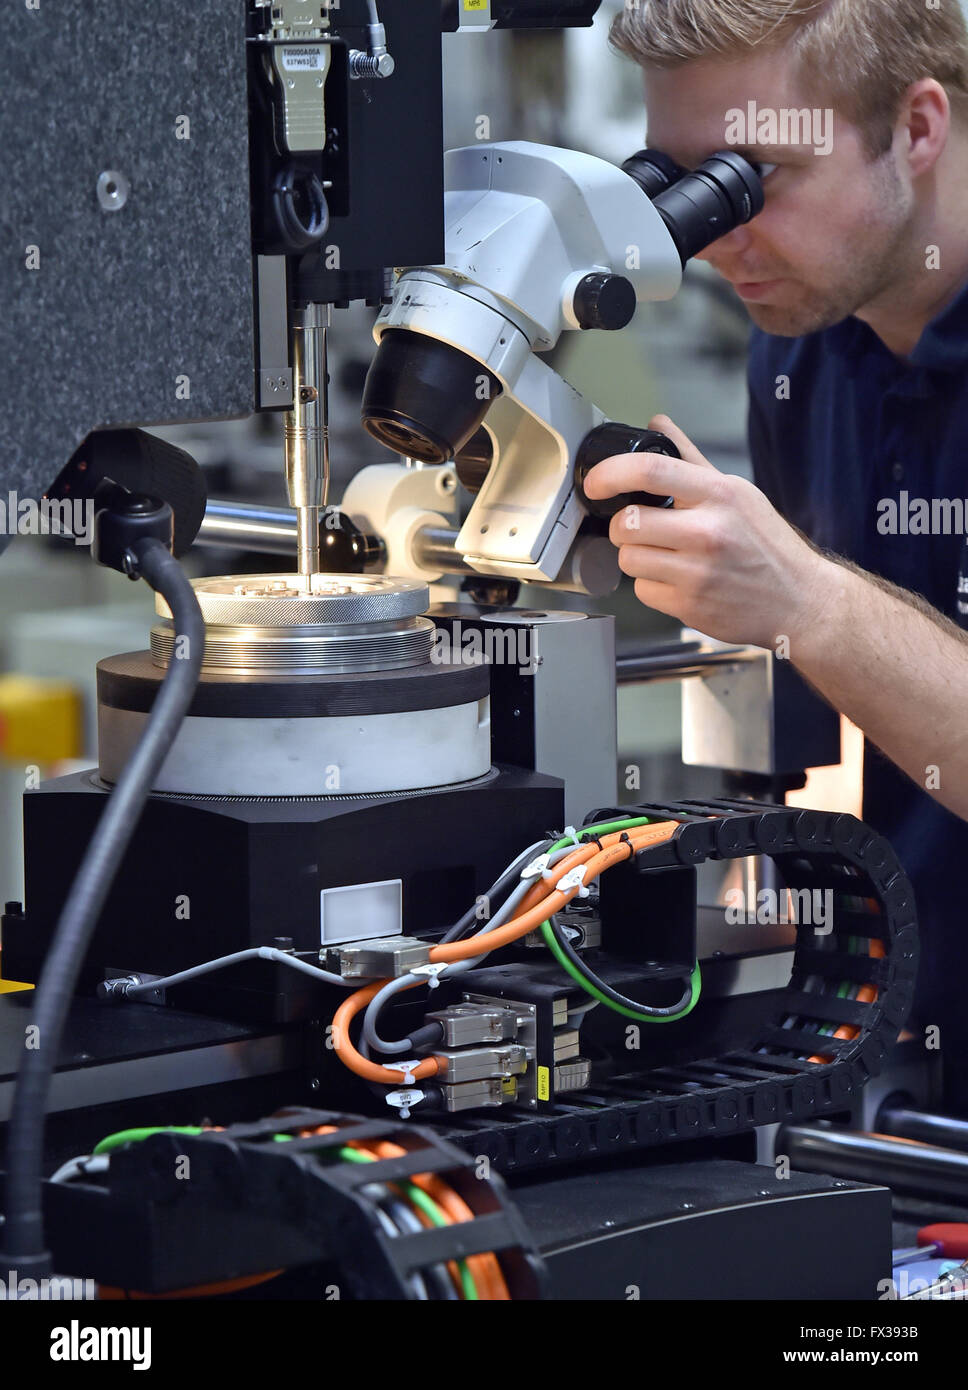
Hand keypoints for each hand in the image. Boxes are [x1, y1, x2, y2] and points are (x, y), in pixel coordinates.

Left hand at [582, 414, 832, 648]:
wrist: (799, 601)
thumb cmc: (768, 546)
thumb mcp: (736, 493)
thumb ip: (690, 459)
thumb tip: (658, 424)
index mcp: (718, 495)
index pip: (650, 470)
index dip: (610, 474)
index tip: (595, 482)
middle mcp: (708, 532)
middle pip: (627, 522)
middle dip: (624, 527)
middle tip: (642, 530)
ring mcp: (698, 572)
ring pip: (628, 559)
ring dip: (637, 558)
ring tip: (666, 557)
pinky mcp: (690, 606)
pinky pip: (641, 591)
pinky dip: (651, 587)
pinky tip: (678, 581)